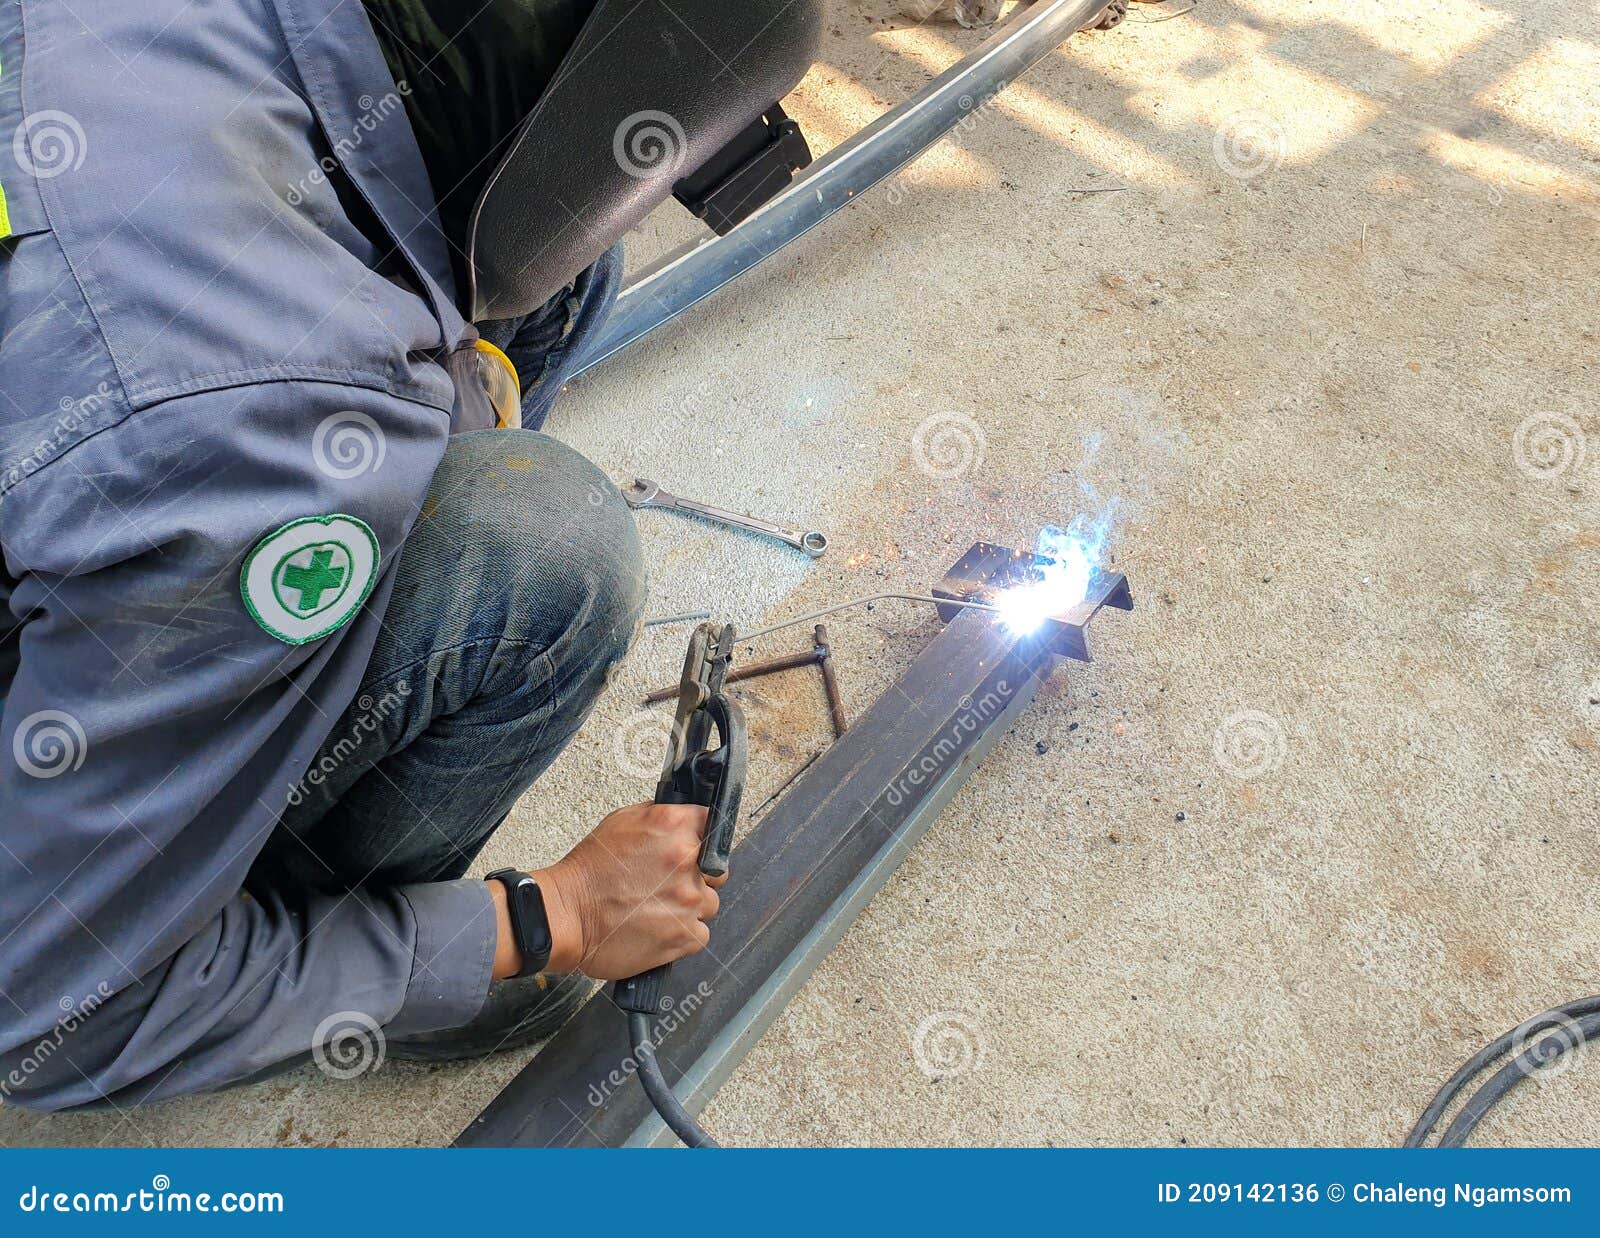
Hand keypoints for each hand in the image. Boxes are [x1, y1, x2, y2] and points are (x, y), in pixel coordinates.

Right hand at [490, 802, 726, 980]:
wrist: (565, 914)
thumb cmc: (588, 871)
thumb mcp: (621, 822)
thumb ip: (660, 817)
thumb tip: (683, 817)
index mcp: (674, 827)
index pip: (712, 823)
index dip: (702, 838)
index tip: (694, 848)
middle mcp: (687, 861)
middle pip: (717, 870)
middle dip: (699, 877)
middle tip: (669, 884)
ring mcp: (689, 900)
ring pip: (709, 904)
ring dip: (689, 908)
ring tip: (658, 909)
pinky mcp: (685, 935)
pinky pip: (700, 934)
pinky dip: (683, 935)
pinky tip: (659, 929)